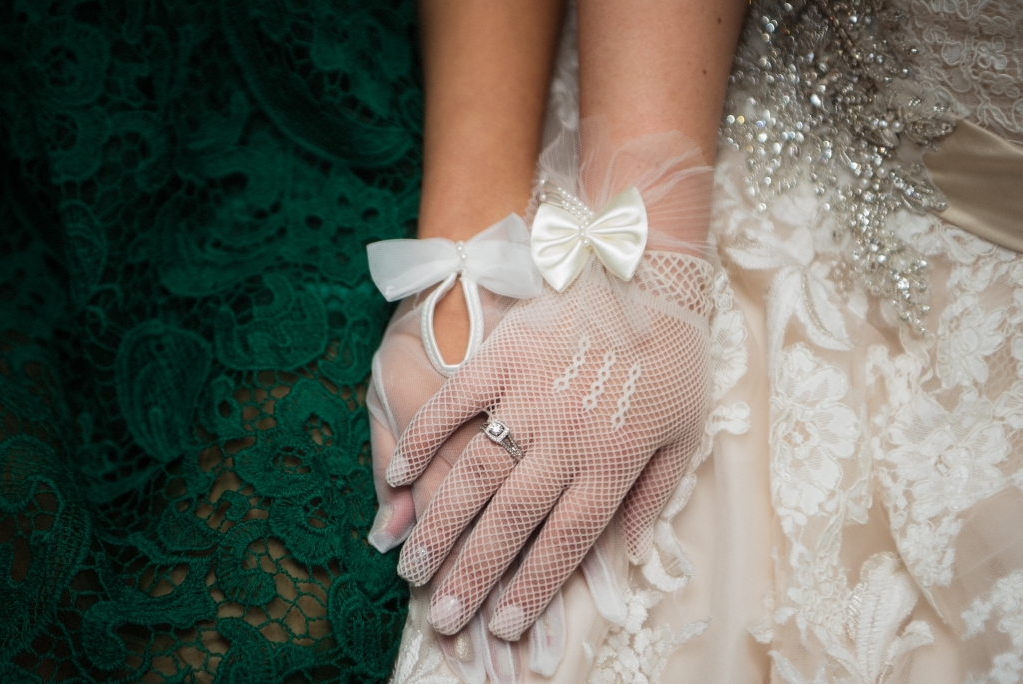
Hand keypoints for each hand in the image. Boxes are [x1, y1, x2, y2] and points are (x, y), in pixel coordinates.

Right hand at [386, 249, 714, 639]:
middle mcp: (566, 438)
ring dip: (442, 525)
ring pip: (476, 474)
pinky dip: (424, 440)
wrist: (647, 270)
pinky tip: (400, 478)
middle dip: (475, 575)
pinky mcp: (502, 356)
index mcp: (612, 461)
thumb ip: (655, 494)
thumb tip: (630, 552)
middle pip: (513, 521)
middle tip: (444, 616)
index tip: (504, 625)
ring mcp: (528, 396)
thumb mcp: (685, 429)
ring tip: (412, 566)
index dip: (533, 588)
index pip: (566, 542)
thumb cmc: (672, 352)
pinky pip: (454, 404)